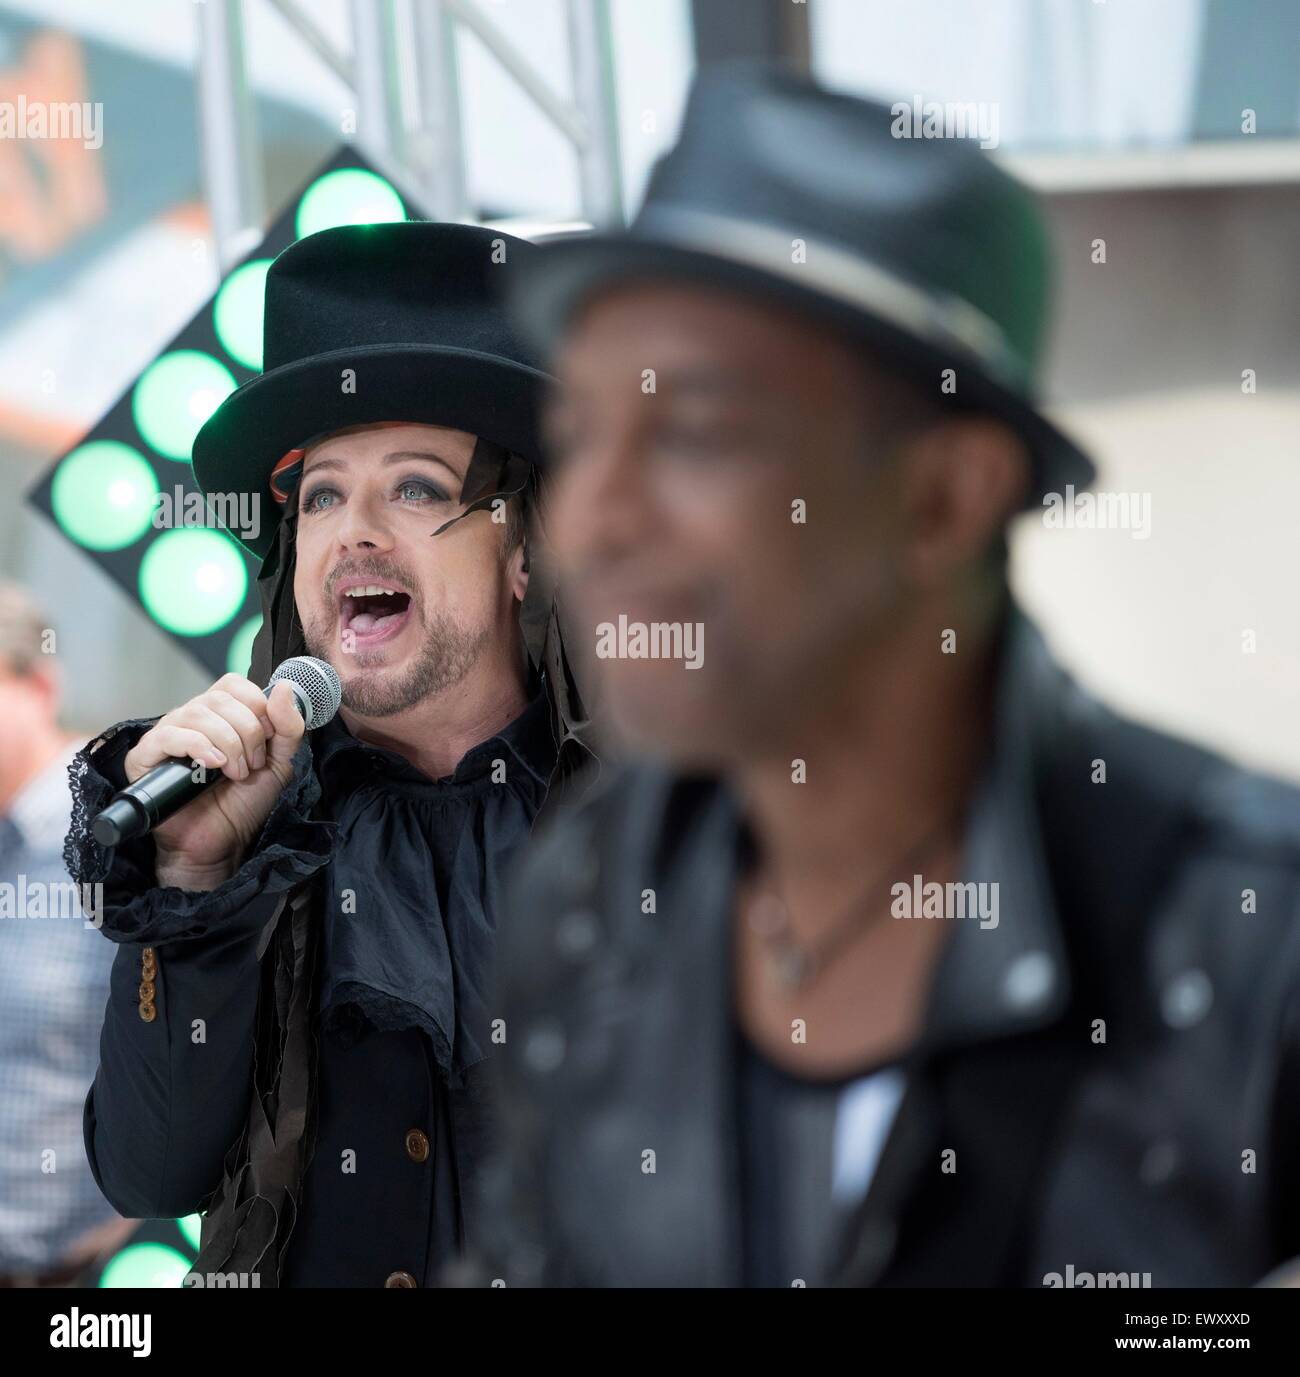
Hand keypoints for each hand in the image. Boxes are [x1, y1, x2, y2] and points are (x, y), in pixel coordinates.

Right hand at [122, 673, 305, 890]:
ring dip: (227, 743)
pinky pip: (167, 735)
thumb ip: (287, 727)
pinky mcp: (146, 757)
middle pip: (219, 699)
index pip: (234, 685)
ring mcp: (168, 735)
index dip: (256, 708)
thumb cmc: (245, 802)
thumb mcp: (279, 762)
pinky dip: (197, 746)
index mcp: (221, 714)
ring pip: (197, 713)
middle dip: (247, 732)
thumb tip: (286, 687)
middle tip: (252, 765)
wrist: (222, 842)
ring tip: (235, 773)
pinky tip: (211, 766)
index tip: (267, 740)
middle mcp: (192, 718)